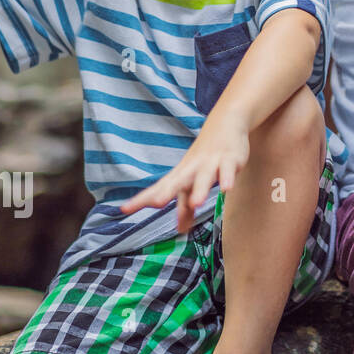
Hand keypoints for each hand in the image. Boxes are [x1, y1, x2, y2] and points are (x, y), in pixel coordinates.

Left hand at [119, 117, 250, 234]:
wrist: (225, 123)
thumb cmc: (205, 158)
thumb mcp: (194, 182)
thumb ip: (187, 207)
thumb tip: (180, 230)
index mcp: (179, 175)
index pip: (158, 189)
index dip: (142, 199)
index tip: (124, 209)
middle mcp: (191, 169)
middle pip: (178, 181)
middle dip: (168, 192)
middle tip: (158, 202)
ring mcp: (210, 163)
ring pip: (204, 177)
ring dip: (200, 190)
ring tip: (197, 204)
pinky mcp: (229, 159)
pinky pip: (228, 169)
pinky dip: (227, 178)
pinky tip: (227, 188)